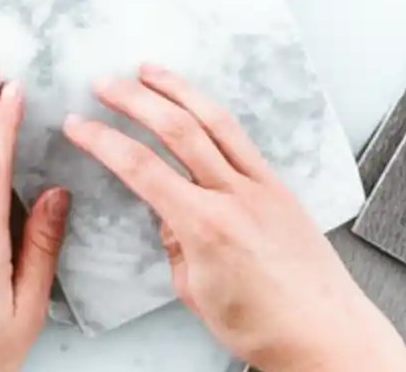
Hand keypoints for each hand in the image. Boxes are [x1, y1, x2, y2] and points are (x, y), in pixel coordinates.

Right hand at [64, 64, 405, 371]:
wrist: (326, 334)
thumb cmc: (263, 326)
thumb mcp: (195, 291)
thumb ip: (174, 244)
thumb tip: (166, 212)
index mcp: (205, 226)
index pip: (141, 168)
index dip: (103, 141)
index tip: (78, 124)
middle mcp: (235, 196)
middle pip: (177, 129)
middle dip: (134, 99)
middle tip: (105, 83)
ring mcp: (262, 186)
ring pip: (215, 121)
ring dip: (178, 89)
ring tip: (149, 70)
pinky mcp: (280, 188)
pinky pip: (241, 139)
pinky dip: (213, 114)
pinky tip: (197, 105)